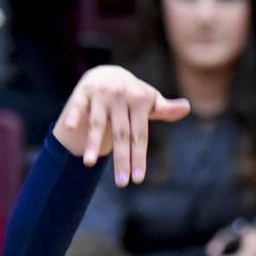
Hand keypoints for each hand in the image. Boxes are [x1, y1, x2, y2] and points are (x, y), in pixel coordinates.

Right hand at [53, 67, 190, 186]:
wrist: (108, 72)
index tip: (137, 180)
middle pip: (121, 134)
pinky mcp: (83, 91)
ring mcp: (101, 93)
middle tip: (121, 184)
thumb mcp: (150, 101)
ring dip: (92, 142)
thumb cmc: (133, 95)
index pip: (139, 135)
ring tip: (89, 164)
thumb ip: (166, 109)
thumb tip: (187, 107)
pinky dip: (73, 114)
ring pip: (97, 123)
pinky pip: (78, 105)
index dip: (139, 158)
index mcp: (139, 100)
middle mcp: (121, 96)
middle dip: (122, 159)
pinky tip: (68, 126)